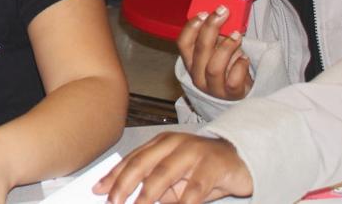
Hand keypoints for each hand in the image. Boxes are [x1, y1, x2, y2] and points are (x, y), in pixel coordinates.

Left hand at [93, 132, 252, 203]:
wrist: (242, 159)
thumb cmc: (204, 170)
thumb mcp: (177, 178)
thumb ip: (158, 185)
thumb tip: (134, 199)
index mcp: (161, 143)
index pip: (133, 159)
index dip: (115, 175)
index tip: (99, 190)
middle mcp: (174, 143)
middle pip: (143, 164)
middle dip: (124, 184)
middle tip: (114, 202)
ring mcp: (193, 152)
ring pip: (164, 174)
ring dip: (147, 195)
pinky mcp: (212, 165)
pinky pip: (194, 188)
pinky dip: (182, 202)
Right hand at [178, 8, 251, 99]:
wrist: (239, 92)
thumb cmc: (226, 67)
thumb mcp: (215, 51)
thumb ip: (213, 36)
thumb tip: (219, 15)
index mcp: (190, 61)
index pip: (183, 43)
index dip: (192, 27)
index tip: (204, 13)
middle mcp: (198, 75)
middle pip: (200, 50)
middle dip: (211, 28)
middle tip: (223, 13)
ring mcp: (214, 87)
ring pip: (214, 67)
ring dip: (227, 47)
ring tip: (237, 35)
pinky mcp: (231, 94)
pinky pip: (234, 79)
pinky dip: (240, 65)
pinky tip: (245, 58)